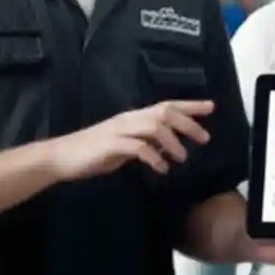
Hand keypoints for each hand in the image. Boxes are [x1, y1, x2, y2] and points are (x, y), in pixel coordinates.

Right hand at [43, 100, 213, 182]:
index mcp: (133, 117)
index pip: (166, 106)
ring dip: (172, 142)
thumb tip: (165, 147)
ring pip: (154, 126)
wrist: (62, 157)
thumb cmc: (93, 152)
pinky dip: (154, 157)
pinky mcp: (112, 145)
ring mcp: (120, 130)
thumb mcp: (124, 146)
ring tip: (181, 158)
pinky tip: (161, 168)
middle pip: (165, 112)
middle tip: (205, 138)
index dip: (190, 105)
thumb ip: (145, 143)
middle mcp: (129, 119)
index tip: (211, 106)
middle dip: (188, 123)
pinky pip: (138, 148)